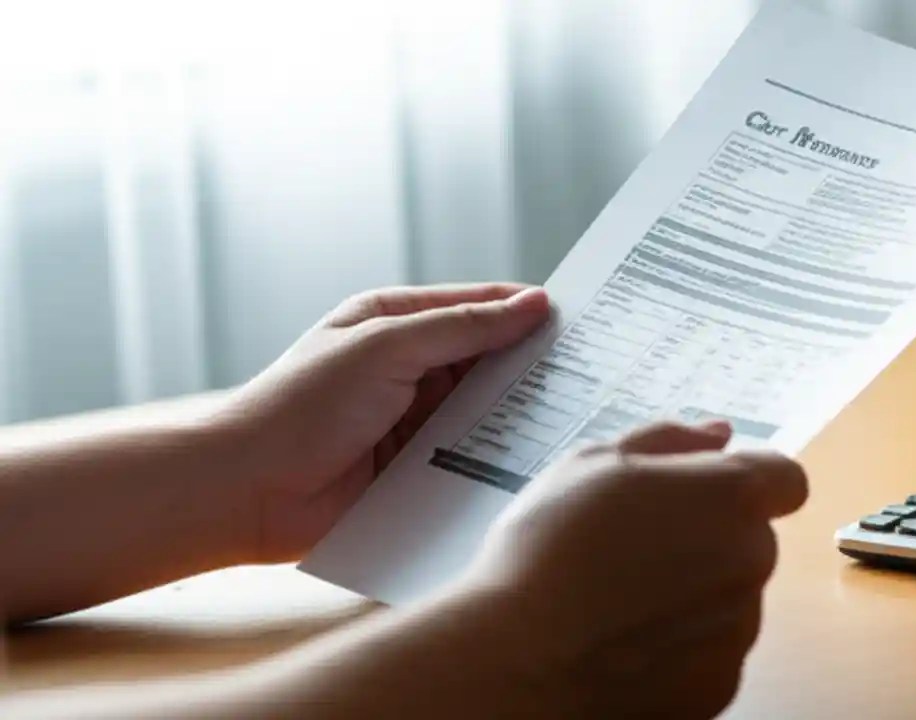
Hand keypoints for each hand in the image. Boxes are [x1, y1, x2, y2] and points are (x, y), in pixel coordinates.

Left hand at [219, 283, 550, 562]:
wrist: (248, 491)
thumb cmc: (302, 406)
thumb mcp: (388, 347)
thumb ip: (463, 328)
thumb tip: (533, 305)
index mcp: (393, 321)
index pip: (475, 306)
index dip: (525, 310)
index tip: (581, 319)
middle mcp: (405, 366)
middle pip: (484, 359)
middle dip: (529, 365)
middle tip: (589, 371)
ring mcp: (410, 419)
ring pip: (481, 409)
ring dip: (515, 414)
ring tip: (571, 415)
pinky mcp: (413, 468)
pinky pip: (466, 454)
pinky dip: (493, 454)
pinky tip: (530, 458)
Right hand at [464, 421, 807, 718]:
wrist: (520, 662)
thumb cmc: (548, 554)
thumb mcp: (591, 463)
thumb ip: (668, 439)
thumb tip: (717, 435)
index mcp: (729, 495)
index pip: (784, 477)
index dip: (744, 479)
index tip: (698, 489)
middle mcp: (751, 561)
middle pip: (749, 537)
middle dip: (705, 534)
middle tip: (632, 541)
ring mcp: (740, 629)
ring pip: (729, 595)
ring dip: (692, 590)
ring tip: (617, 596)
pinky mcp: (720, 684)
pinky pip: (710, 650)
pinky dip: (679, 644)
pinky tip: (623, 638)